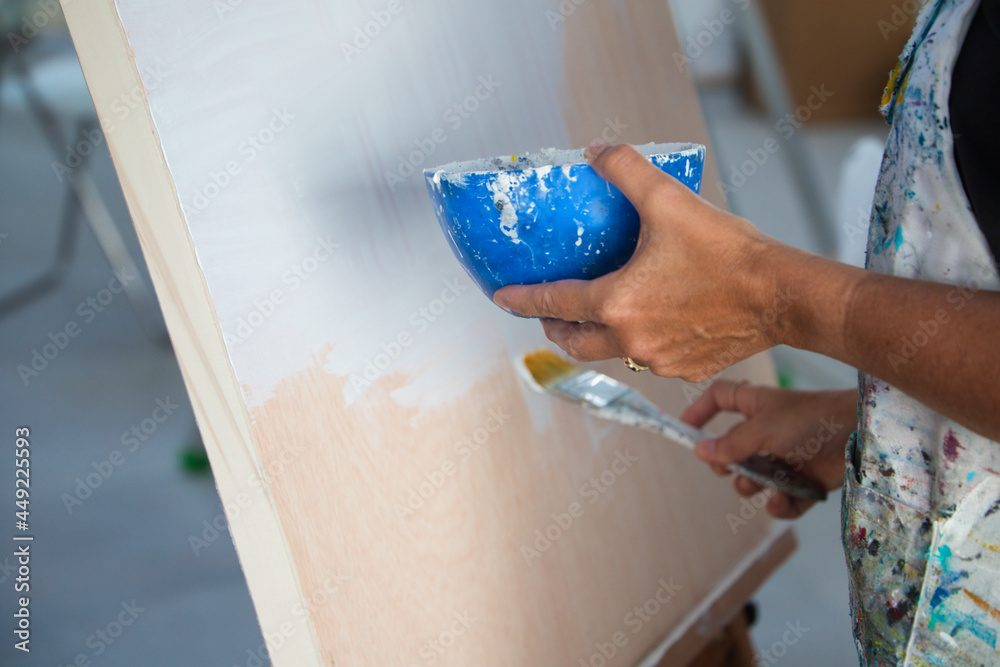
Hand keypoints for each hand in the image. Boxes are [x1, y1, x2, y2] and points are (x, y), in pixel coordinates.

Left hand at [493, 142, 792, 380]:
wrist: (783, 295)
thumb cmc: (729, 253)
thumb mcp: (670, 200)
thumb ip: (626, 171)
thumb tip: (596, 151)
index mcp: (617, 304)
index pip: (554, 303)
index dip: (523, 299)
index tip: (502, 298)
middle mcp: (631, 341)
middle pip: (575, 342)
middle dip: (555, 328)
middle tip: (550, 313)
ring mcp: (658, 362)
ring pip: (611, 354)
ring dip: (597, 337)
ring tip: (600, 315)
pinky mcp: (686, 370)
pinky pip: (648, 362)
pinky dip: (637, 345)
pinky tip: (650, 324)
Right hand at [682, 380, 855, 518]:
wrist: (861, 436)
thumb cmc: (811, 420)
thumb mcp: (763, 429)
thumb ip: (731, 444)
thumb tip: (700, 451)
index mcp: (756, 406)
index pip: (720, 399)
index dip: (700, 410)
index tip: (686, 430)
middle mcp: (768, 430)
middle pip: (733, 447)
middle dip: (727, 463)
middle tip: (727, 469)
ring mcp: (786, 455)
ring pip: (755, 477)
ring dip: (752, 486)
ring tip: (761, 485)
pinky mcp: (805, 480)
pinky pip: (782, 497)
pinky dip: (780, 503)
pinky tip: (781, 501)